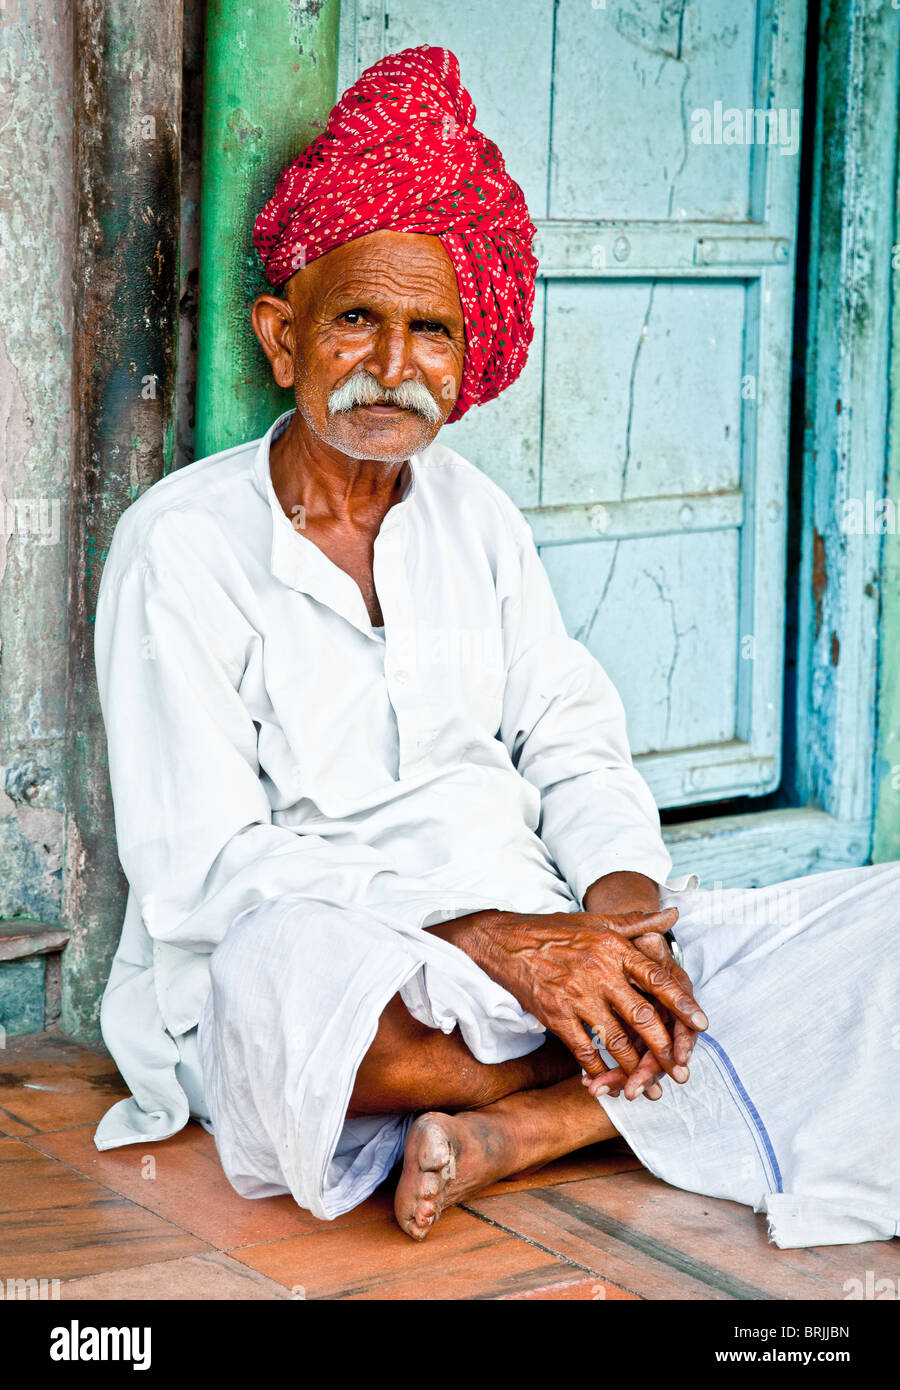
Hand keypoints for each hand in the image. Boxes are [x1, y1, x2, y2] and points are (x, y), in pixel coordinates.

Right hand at [457, 906, 707, 1086]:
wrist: (506, 942)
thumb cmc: (557, 931)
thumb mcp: (599, 920)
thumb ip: (639, 922)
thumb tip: (674, 914)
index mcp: (614, 948)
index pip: (657, 978)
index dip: (682, 1003)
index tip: (703, 1024)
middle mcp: (599, 971)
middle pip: (642, 1016)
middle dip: (665, 1049)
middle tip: (681, 1071)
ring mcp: (576, 995)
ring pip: (615, 1040)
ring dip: (635, 1068)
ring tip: (650, 1088)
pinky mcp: (555, 1015)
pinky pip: (583, 1050)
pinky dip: (597, 1069)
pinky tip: (608, 1080)